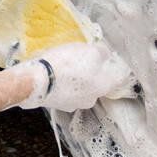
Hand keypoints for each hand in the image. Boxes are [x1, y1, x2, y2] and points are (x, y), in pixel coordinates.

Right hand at [13, 42, 132, 110]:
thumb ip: (102, 53)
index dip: (118, 68)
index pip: (119, 78)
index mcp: (102, 86)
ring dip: (75, 80)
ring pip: (79, 90)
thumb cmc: (67, 65)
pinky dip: (61, 85)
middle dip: (91, 74)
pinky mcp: (56, 105)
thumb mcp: (90, 51)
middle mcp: (90, 99)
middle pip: (96, 84)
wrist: (37, 80)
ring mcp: (72, 104)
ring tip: (64, 67)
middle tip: (82, 61)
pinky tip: (54, 75)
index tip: (114, 61)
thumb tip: (105, 55)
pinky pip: (63, 92)